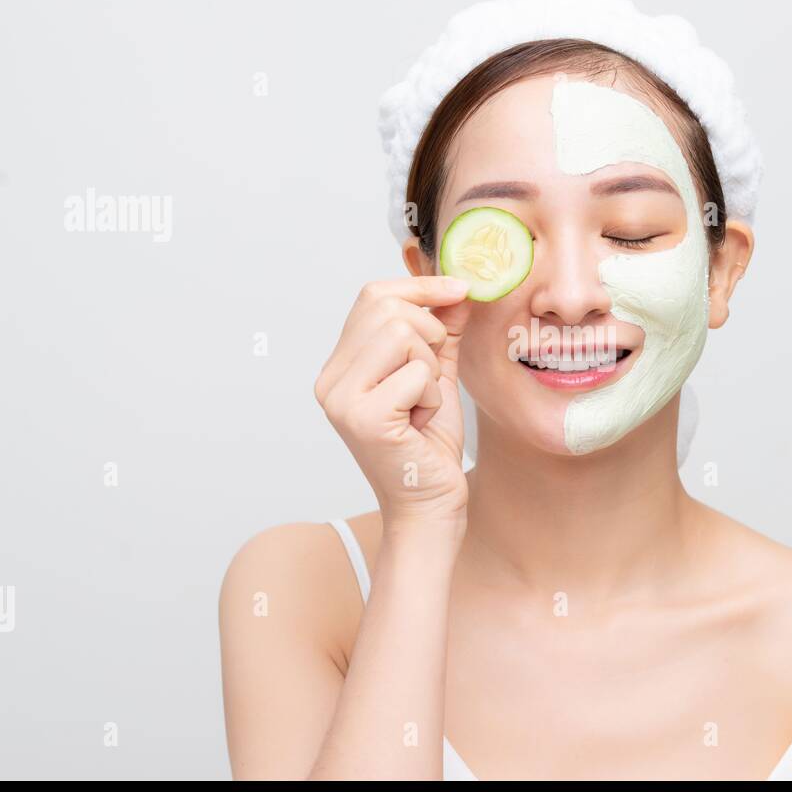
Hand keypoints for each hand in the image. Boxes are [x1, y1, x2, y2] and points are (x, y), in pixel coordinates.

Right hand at [314, 276, 472, 526]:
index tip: (461, 289)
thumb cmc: (429, 445)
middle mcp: (331, 380)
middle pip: (389, 309)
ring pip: (404, 336)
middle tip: (432, 377)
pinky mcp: (364, 418)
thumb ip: (442, 330)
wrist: (429, 506)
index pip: (373, 295)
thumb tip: (458, 285)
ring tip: (423, 403)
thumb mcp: (437, 374)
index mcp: (341, 365)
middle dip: (431, 335)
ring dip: (431, 368)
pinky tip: (422, 423)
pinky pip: (417, 374)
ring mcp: (342, 399)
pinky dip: (433, 395)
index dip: (421, 286)